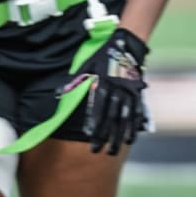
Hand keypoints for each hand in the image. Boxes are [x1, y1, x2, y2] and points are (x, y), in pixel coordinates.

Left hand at [71, 28, 150, 154]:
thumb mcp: (85, 65)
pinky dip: (134, 127)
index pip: (98, 109)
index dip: (95, 126)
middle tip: (97, 151)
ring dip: (118, 136)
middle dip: (104, 136)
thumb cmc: (102, 56)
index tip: (90, 140)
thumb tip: (58, 94)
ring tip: (112, 151)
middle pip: (111, 117)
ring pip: (124, 118)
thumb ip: (74, 81)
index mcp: (102, 84)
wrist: (126, 45)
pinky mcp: (137, 94)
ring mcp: (128, 93)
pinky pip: (136, 113)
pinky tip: (130, 140)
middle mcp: (117, 91)